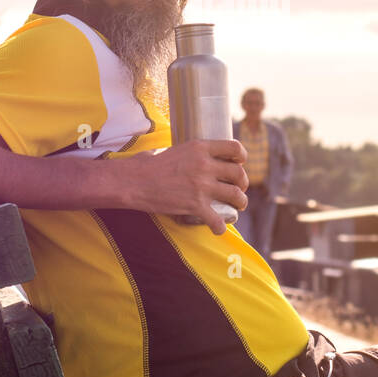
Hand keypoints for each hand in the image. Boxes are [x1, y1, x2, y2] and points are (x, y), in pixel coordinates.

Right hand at [124, 139, 248, 234]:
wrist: (134, 181)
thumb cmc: (148, 165)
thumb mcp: (175, 149)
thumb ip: (191, 153)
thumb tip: (196, 157)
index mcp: (200, 147)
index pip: (234, 148)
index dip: (242, 157)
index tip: (240, 164)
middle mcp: (205, 165)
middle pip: (238, 174)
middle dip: (243, 183)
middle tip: (239, 189)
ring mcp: (201, 186)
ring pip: (235, 195)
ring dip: (240, 202)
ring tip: (238, 206)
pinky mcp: (195, 205)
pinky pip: (217, 220)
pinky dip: (220, 227)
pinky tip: (219, 229)